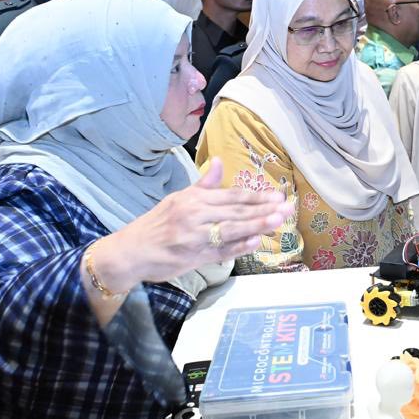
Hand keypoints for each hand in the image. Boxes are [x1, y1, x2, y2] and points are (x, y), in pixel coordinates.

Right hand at [89, 157, 293, 292]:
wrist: (130, 251)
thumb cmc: (157, 224)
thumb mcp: (178, 199)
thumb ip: (203, 184)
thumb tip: (219, 161)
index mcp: (193, 199)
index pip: (231, 196)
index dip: (255, 196)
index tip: (277, 195)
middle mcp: (194, 215)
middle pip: (235, 211)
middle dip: (264, 209)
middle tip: (287, 207)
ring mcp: (194, 237)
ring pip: (230, 229)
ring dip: (256, 225)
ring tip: (278, 220)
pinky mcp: (192, 257)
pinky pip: (220, 251)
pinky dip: (238, 247)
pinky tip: (255, 242)